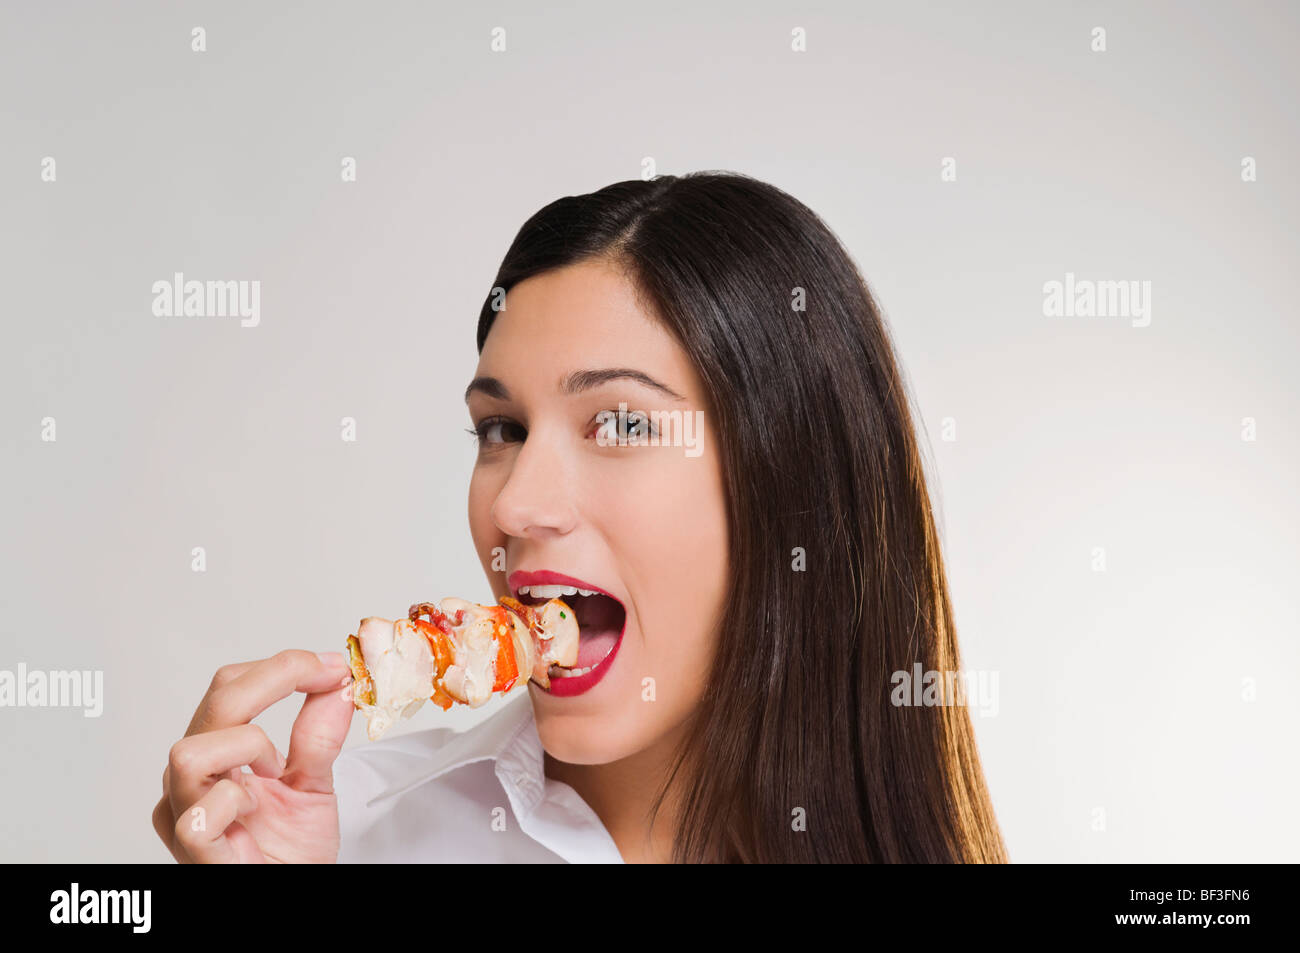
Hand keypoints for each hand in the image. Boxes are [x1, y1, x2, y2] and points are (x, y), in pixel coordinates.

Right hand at [152, 650, 354, 862]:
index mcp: (218, 753)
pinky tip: (254, 810)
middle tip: (328, 678)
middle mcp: (192, 777)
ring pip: (191, 752)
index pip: (230, 686)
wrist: (289, 894)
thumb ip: (319, 734)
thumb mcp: (314, 782)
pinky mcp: (194, 851)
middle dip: (277, 679)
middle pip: (218, 701)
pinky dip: (233, 801)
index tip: (334, 666)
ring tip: (274, 772)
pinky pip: (199, 815)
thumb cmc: (290, 850)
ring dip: (246, 748)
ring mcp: (185, 813)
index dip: (283, 667)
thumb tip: (338, 682)